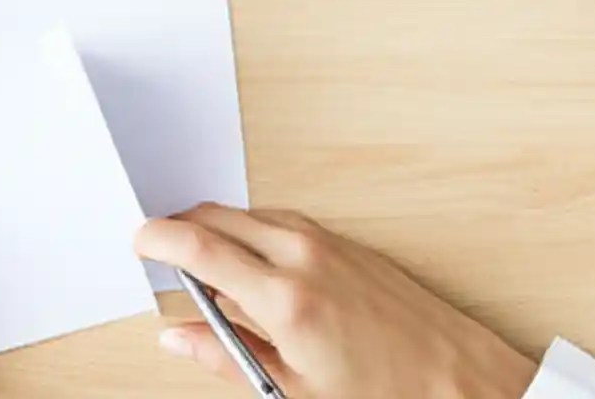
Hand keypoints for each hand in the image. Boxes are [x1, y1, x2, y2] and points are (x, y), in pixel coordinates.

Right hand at [135, 204, 535, 398]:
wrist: (455, 375)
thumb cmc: (385, 390)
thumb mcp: (292, 389)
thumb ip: (225, 357)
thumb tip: (179, 339)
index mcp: (285, 298)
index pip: (199, 247)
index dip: (157, 239)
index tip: (139, 243)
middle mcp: (303, 256)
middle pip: (217, 217)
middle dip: (180, 229)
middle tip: (162, 257)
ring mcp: (327, 242)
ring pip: (248, 214)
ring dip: (218, 230)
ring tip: (207, 271)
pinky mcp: (344, 240)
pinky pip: (281, 219)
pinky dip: (253, 232)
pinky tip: (253, 265)